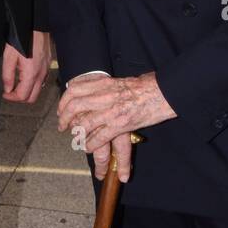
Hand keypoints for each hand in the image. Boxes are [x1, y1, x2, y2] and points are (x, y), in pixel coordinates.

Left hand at [1, 32, 50, 103]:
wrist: (34, 26)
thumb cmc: (22, 38)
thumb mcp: (9, 57)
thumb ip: (7, 76)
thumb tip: (8, 89)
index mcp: (31, 74)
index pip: (22, 96)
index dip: (11, 98)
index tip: (5, 94)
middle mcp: (41, 74)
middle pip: (32, 98)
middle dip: (20, 98)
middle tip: (10, 92)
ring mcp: (46, 70)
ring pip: (38, 90)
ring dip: (27, 91)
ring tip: (17, 85)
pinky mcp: (48, 65)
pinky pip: (42, 81)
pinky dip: (33, 84)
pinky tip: (25, 77)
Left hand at [58, 71, 174, 183]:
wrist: (165, 91)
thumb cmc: (146, 86)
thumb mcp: (121, 81)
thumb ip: (106, 86)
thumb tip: (94, 91)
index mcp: (104, 83)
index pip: (74, 89)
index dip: (64, 101)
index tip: (62, 109)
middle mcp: (105, 95)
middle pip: (74, 106)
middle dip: (65, 118)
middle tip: (63, 127)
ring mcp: (112, 110)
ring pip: (84, 123)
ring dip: (77, 133)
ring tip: (76, 139)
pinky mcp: (121, 124)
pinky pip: (99, 137)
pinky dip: (90, 144)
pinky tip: (88, 147)